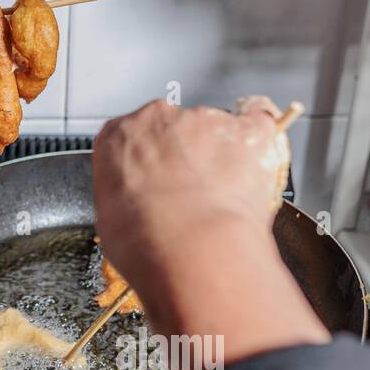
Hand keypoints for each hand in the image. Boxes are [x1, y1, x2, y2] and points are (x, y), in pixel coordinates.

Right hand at [92, 98, 326, 369]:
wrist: (191, 250)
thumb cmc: (146, 241)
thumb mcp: (112, 221)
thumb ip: (126, 196)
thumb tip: (138, 209)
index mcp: (118, 136)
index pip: (131, 137)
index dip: (147, 161)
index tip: (154, 179)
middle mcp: (157, 119)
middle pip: (173, 128)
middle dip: (183, 155)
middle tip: (190, 192)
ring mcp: (203, 121)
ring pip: (214, 130)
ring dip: (219, 155)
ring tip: (223, 197)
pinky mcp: (244, 131)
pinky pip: (258, 121)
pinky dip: (258, 141)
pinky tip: (256, 163)